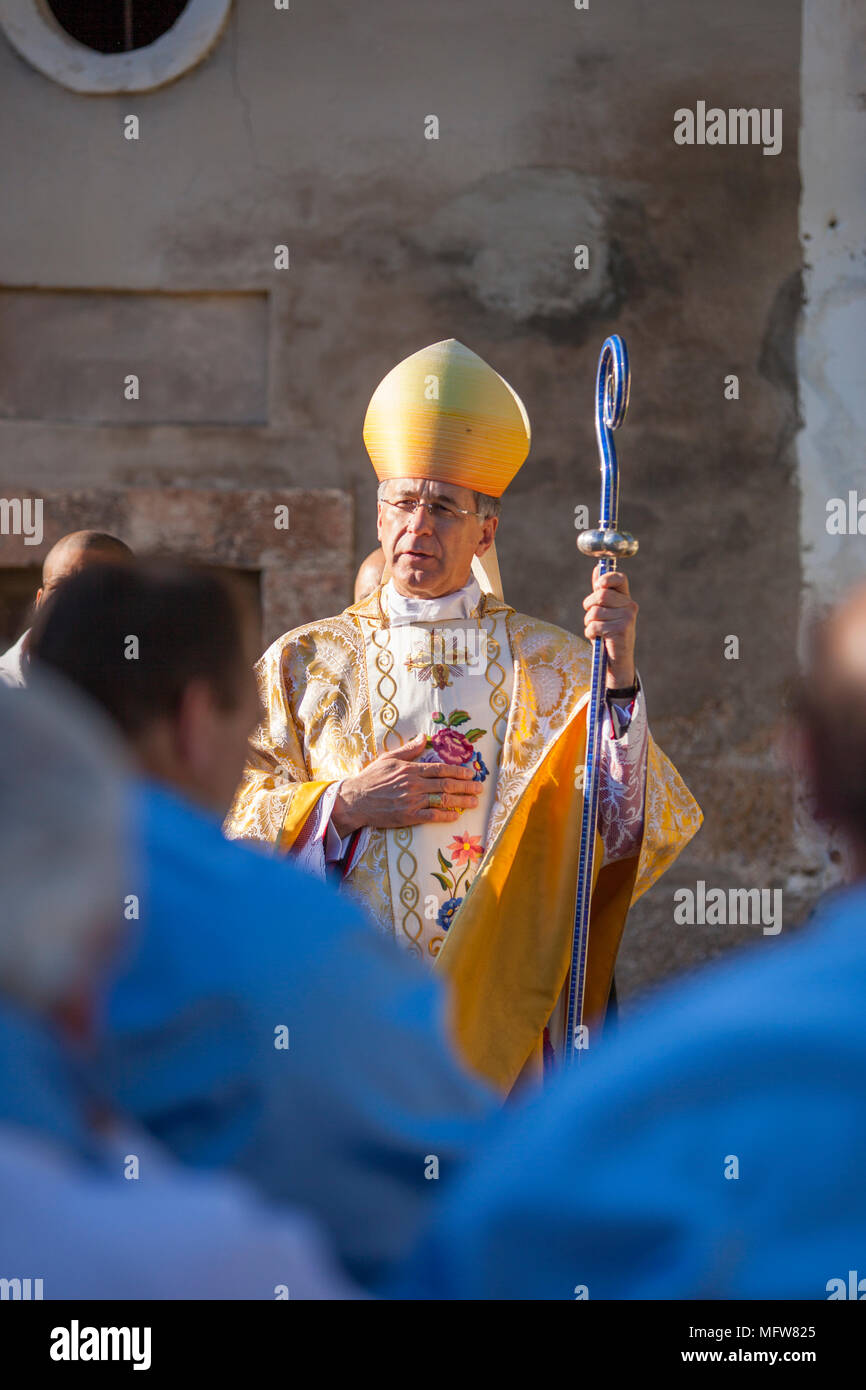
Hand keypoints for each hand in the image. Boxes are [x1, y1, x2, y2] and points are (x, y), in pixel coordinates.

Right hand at [330, 732, 479, 833]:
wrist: (355, 800)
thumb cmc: (371, 778)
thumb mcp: (389, 758)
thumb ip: (409, 749)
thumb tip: (424, 736)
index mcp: (411, 769)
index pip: (440, 769)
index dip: (458, 770)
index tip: (471, 773)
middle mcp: (414, 785)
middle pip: (446, 784)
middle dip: (466, 786)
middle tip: (479, 788)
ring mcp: (412, 801)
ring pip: (442, 800)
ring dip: (461, 801)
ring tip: (474, 802)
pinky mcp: (408, 816)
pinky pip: (432, 816)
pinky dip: (445, 815)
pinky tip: (455, 815)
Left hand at [582, 564, 637, 687]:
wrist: (617, 661)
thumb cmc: (608, 634)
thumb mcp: (605, 611)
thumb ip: (601, 591)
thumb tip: (597, 568)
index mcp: (626, 599)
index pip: (619, 578)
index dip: (606, 578)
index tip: (598, 586)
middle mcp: (630, 606)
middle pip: (601, 594)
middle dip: (589, 605)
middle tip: (591, 617)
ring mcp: (627, 618)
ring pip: (594, 611)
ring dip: (588, 622)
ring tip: (596, 630)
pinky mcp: (620, 630)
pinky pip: (594, 625)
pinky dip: (590, 633)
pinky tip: (597, 638)